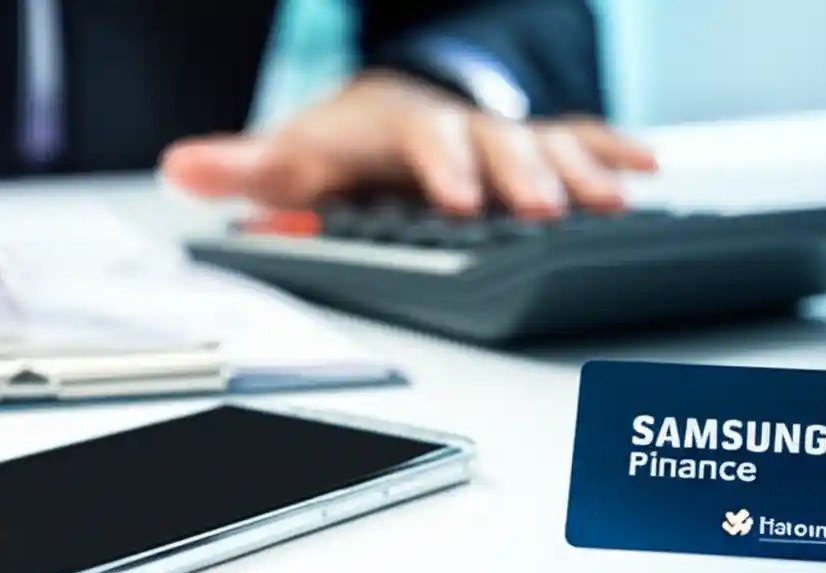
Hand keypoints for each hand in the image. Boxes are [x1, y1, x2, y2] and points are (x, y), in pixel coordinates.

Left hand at [161, 70, 655, 215]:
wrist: (383, 111)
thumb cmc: (343, 146)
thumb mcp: (291, 158)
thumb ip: (245, 169)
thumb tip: (181, 166)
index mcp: (399, 128)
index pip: (424, 140)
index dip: (445, 166)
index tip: (461, 199)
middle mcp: (456, 127)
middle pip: (495, 140)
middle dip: (525, 172)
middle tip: (550, 208)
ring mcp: (496, 136)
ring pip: (544, 141)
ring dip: (578, 166)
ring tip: (614, 195)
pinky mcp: (528, 149)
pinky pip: (577, 139)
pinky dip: (611, 151)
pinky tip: (644, 168)